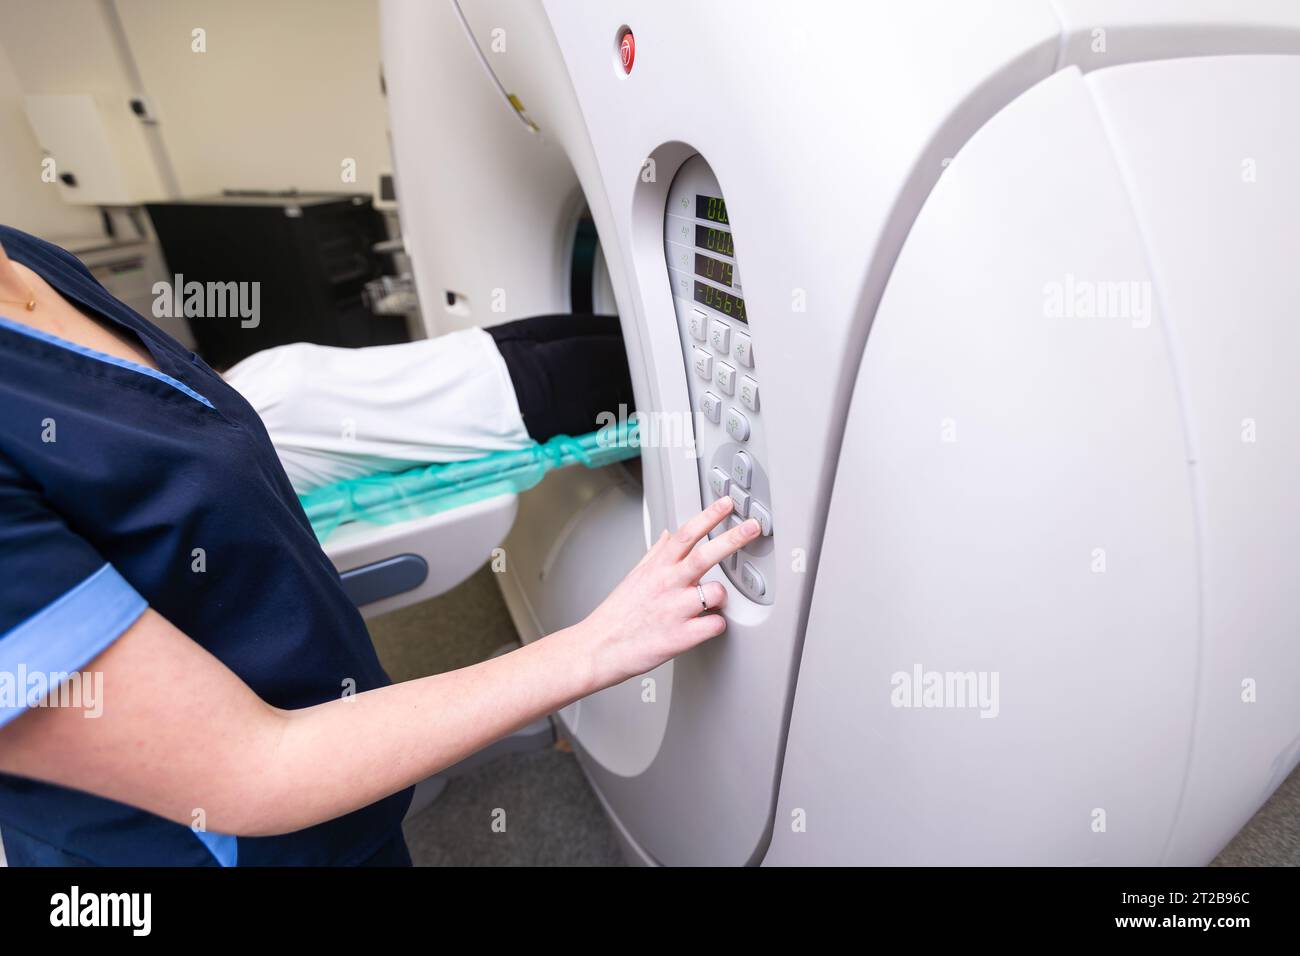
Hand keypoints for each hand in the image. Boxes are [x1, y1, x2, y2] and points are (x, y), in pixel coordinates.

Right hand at [576, 496, 760, 689]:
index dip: (709, 516)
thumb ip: (656, 553)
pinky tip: (706, 625)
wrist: (599, 648)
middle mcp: (668, 584)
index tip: (727, 505)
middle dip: (733, 538)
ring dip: (722, 596)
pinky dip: (717, 624)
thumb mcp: (635, 576)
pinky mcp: (681, 637)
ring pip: (717, 592)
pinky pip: (715, 625)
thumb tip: (669, 535)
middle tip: (753, 527)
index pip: (686, 533)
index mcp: (658, 568)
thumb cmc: (617, 615)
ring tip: (711, 602)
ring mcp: (675, 610)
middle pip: (705, 554)